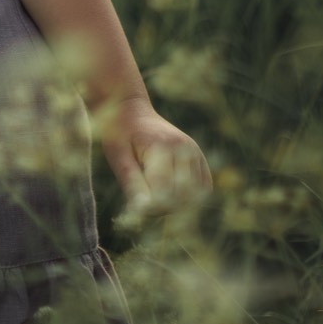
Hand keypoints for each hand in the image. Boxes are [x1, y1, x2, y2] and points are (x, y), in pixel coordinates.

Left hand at [104, 96, 210, 212]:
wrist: (133, 113)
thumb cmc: (121, 135)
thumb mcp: (117, 157)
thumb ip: (131, 183)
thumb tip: (141, 210)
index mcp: (161, 147)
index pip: (163, 192)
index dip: (150, 207)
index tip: (135, 208)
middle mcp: (183, 148)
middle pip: (181, 196)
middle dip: (162, 207)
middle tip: (143, 204)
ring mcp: (194, 151)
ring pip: (196, 194)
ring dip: (177, 204)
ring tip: (156, 196)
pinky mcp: (199, 156)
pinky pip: (205, 186)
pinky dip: (192, 196)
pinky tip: (173, 195)